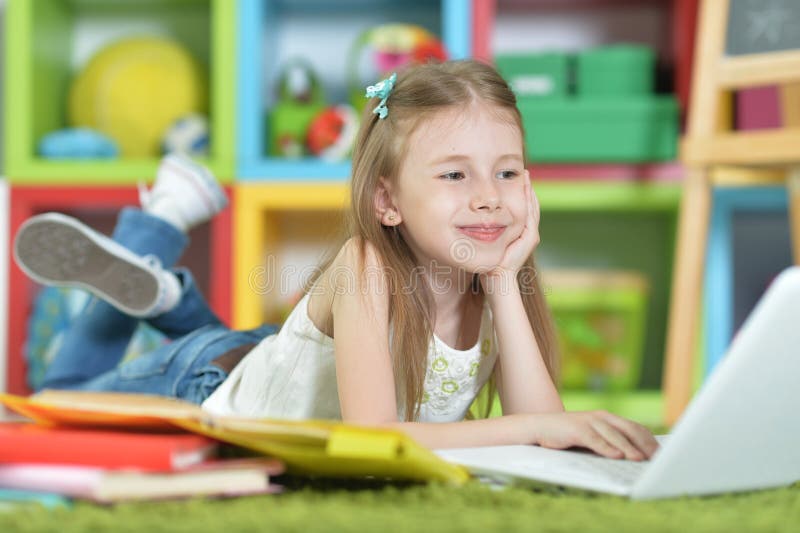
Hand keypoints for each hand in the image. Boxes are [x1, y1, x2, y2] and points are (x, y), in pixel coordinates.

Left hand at [479, 176, 539, 290]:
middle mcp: (528, 233)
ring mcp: (530, 235)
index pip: (522, 208)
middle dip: (527, 188)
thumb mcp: (488, 241)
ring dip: (529, 191)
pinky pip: (531, 214)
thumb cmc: (489, 262)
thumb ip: (486, 229)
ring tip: (526, 177)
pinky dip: (529, 201)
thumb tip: (473, 218)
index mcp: (519, 232)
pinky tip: (526, 190)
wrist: (497, 278)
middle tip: (524, 173)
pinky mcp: (530, 237)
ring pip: (533, 207)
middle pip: (530, 205)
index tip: (515, 178)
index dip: (521, 193)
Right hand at [526, 410, 658, 460]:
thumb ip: (611, 442)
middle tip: (657, 458)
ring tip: (640, 459)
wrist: (540, 427)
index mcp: (608, 418)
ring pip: (613, 435)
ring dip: (628, 448)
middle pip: (628, 429)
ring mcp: (588, 421)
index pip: (634, 428)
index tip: (661, 454)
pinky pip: (594, 439)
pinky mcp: (576, 429)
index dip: (649, 440)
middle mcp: (601, 417)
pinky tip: (616, 456)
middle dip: (644, 444)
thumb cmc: (569, 435)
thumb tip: (635, 458)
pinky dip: (606, 448)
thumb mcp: (593, 437)